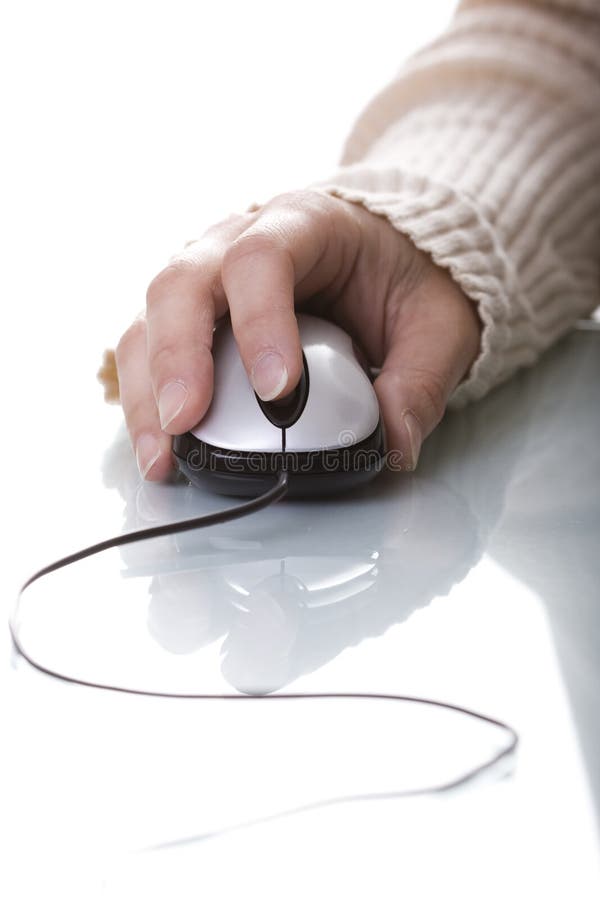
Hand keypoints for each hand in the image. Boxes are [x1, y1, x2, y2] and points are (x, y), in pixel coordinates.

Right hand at [114, 190, 480, 479]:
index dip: (260, 322)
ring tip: (161, 456)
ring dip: (146, 390)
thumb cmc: (407, 277)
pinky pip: (151, 350)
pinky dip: (147, 401)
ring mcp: (207, 276)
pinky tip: (160, 448)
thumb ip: (421, 381)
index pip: (263, 257)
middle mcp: (238, 239)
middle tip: (186, 424)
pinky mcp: (194, 318)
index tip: (277, 392)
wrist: (386, 253)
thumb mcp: (439, 323)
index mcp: (306, 223)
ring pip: (149, 319)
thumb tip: (394, 446)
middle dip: (177, 358)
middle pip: (180, 283)